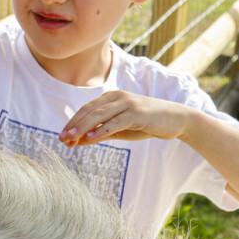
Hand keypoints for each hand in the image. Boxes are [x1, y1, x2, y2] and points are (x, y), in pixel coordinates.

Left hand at [58, 90, 189, 146]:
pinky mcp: (137, 113)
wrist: (176, 120)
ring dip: (82, 128)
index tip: (62, 138)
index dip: (72, 123)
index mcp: (110, 98)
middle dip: (73, 126)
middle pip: (89, 111)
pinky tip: (90, 139)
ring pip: (99, 116)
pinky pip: (115, 122)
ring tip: (71, 139)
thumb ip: (100, 133)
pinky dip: (101, 131)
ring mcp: (127, 103)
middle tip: (62, 139)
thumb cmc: (146, 124)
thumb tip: (78, 141)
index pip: (86, 110)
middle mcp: (116, 97)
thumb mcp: (120, 130)